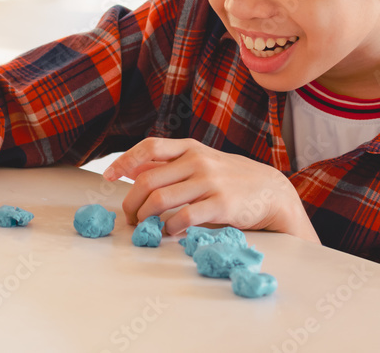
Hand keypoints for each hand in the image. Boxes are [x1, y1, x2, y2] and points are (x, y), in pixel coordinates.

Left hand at [103, 138, 318, 241]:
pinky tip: (169, 232)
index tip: (108, 176)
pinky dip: (168, 228)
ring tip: (144, 227)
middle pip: (147, 180)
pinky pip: (182, 218)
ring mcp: (209, 182)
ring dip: (145, 218)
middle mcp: (198, 161)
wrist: (270, 190)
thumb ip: (168, 163)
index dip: (124, 161)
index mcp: (190, 147)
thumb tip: (130, 166)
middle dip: (130, 202)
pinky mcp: (220, 205)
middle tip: (128, 217)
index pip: (149, 147)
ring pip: (160, 200)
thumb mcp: (200, 160)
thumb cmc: (229, 176)